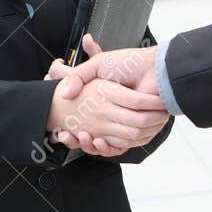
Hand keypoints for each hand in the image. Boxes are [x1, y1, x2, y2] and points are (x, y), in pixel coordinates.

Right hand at [52, 36, 164, 156]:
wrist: (153, 68)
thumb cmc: (127, 63)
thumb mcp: (96, 64)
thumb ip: (78, 75)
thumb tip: (64, 93)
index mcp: (102, 99)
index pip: (80, 118)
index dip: (68, 126)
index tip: (58, 130)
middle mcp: (110, 113)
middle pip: (87, 134)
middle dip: (73, 138)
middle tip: (61, 135)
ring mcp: (120, 122)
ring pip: (100, 143)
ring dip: (87, 144)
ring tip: (76, 136)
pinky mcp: (133, 129)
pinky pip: (116, 147)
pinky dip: (105, 148)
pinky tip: (96, 141)